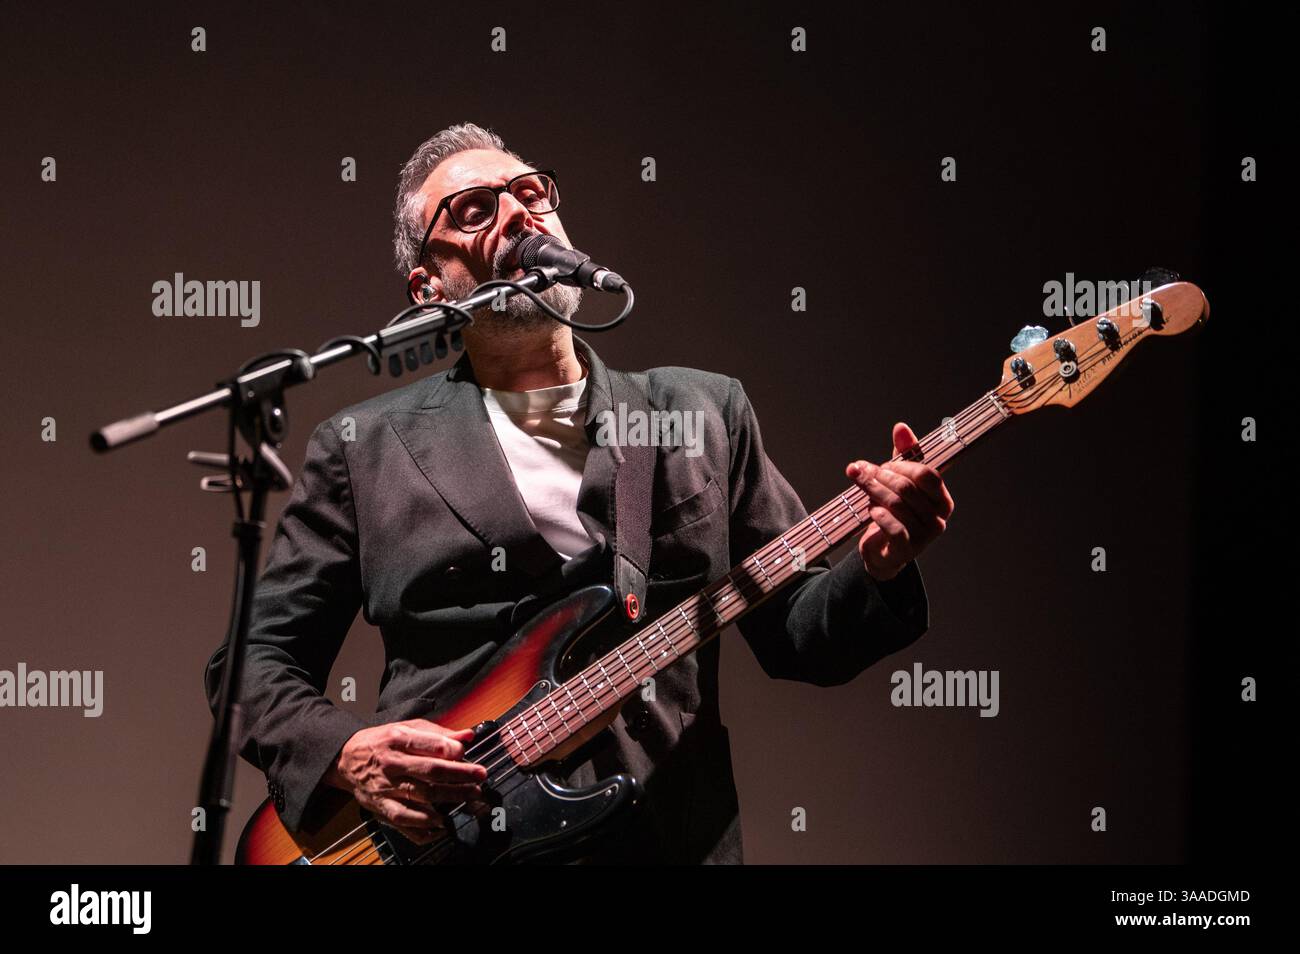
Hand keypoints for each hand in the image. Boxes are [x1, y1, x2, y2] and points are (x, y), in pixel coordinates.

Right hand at [326, 718, 487, 844]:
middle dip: (460, 775)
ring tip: (471, 796)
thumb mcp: (407, 728)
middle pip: (431, 771)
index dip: (452, 750)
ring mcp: (386, 787)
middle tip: (480, 777)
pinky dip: (425, 823)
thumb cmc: (382, 742)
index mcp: (398, 739)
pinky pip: (405, 819)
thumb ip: (439, 733)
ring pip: (423, 795)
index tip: (467, 754)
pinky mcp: (382, 806)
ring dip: (451, 797)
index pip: (429, 744)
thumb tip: (468, 735)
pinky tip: (442, 822)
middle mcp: (392, 763)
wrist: (346, 759)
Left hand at [845, 422, 954, 581]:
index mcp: (943, 501)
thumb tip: (901, 427)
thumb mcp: (899, 482)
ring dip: (873, 491)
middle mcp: (939, 518)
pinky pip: (892, 525)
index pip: (926, 474)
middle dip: (878, 476)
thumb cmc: (894, 514)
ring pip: (896, 504)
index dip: (900, 466)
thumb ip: (903, 455)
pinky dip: (877, 513)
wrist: (883, 552)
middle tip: (859, 471)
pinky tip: (870, 509)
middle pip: (906, 487)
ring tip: (861, 487)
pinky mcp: (907, 549)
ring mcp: (925, 536)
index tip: (880, 465)